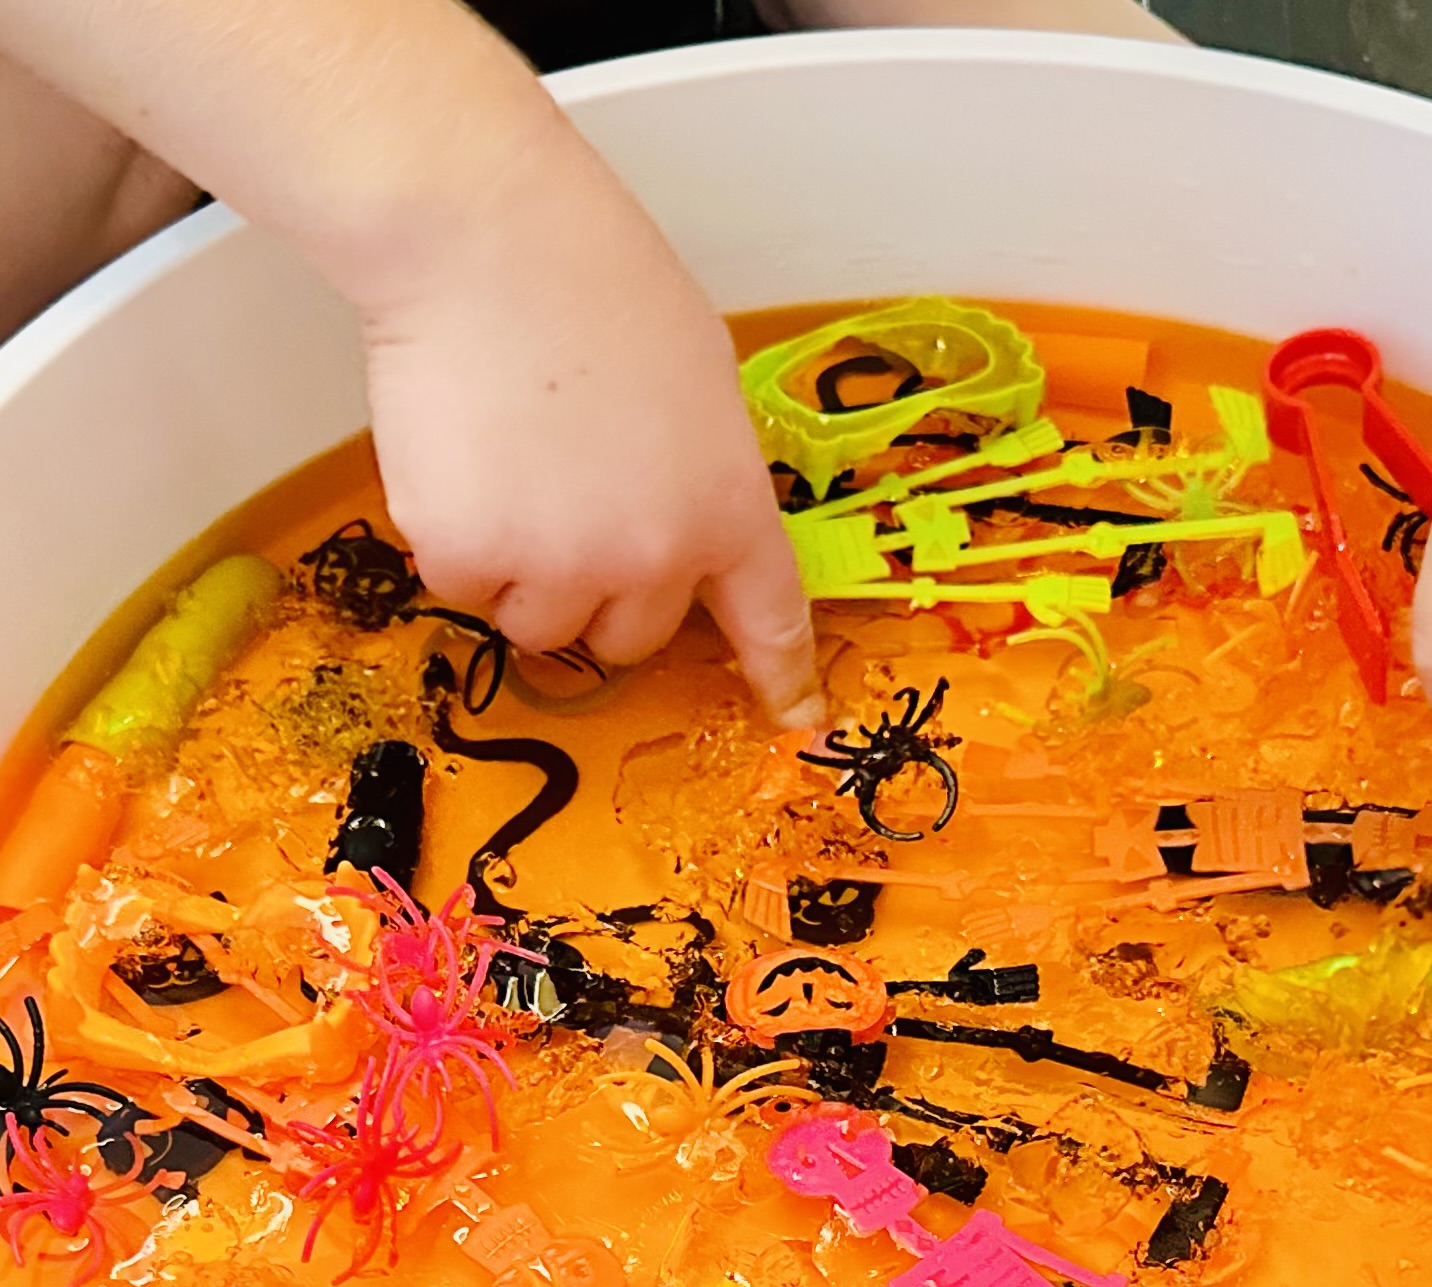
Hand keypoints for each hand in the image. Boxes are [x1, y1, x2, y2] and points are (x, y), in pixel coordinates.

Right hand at [358, 140, 817, 722]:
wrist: (487, 243)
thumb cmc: (595, 282)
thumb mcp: (699, 386)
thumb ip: (698, 475)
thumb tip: (671, 517)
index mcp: (728, 509)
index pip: (770, 617)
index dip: (781, 675)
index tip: (795, 716)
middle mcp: (654, 559)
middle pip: (629, 639)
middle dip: (599, 592)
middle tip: (563, 503)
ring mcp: (560, 567)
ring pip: (539, 627)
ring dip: (521, 574)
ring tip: (505, 467)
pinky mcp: (470, 560)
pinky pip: (463, 590)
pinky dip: (454, 542)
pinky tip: (458, 456)